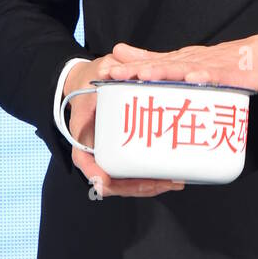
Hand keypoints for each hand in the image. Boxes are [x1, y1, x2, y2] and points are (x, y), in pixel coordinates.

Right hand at [63, 59, 184, 196]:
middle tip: (161, 182)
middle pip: (110, 180)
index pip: (83, 160)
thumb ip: (103, 72)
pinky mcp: (123, 154)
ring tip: (174, 181)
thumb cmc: (93, 79)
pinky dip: (152, 178)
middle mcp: (95, 150)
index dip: (93, 172)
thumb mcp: (98, 72)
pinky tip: (172, 176)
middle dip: (135, 186)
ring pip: (126, 182)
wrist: (91, 82)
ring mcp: (110, 155)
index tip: (105, 181)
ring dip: (148, 186)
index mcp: (83, 133)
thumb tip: (108, 72)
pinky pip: (135, 173)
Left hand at [105, 33, 257, 96]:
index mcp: (181, 60)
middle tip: (114, 74)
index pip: (151, 64)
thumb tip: (119, 52)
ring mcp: (211, 67)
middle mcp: (192, 61)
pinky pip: (217, 78)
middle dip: (137, 70)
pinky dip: (205, 78)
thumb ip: (152, 59)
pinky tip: (193, 79)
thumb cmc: (220, 63)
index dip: (127, 68)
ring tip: (144, 76)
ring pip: (185, 69)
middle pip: (162, 65)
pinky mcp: (232, 76)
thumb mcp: (184, 61)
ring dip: (164, 72)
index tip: (104, 73)